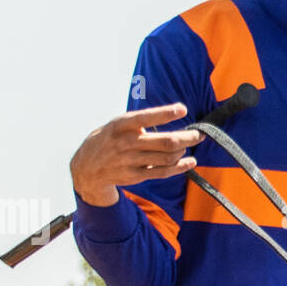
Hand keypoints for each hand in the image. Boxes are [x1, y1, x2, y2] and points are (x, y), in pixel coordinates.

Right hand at [70, 103, 202, 206]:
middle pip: (165, 142)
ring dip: (183, 151)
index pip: (146, 117)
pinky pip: (163, 172)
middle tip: (199, 135)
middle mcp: (126, 142)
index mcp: (121, 124)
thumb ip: (140, 122)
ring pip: (167, 157)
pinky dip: (180, 167)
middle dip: (187, 138)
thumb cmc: (110, 140)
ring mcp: (131, 161)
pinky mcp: (136, 176)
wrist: (88, 168)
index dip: (165, 113)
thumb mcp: (118, 124)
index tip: (182, 109)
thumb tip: (172, 116)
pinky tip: (190, 162)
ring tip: (189, 145)